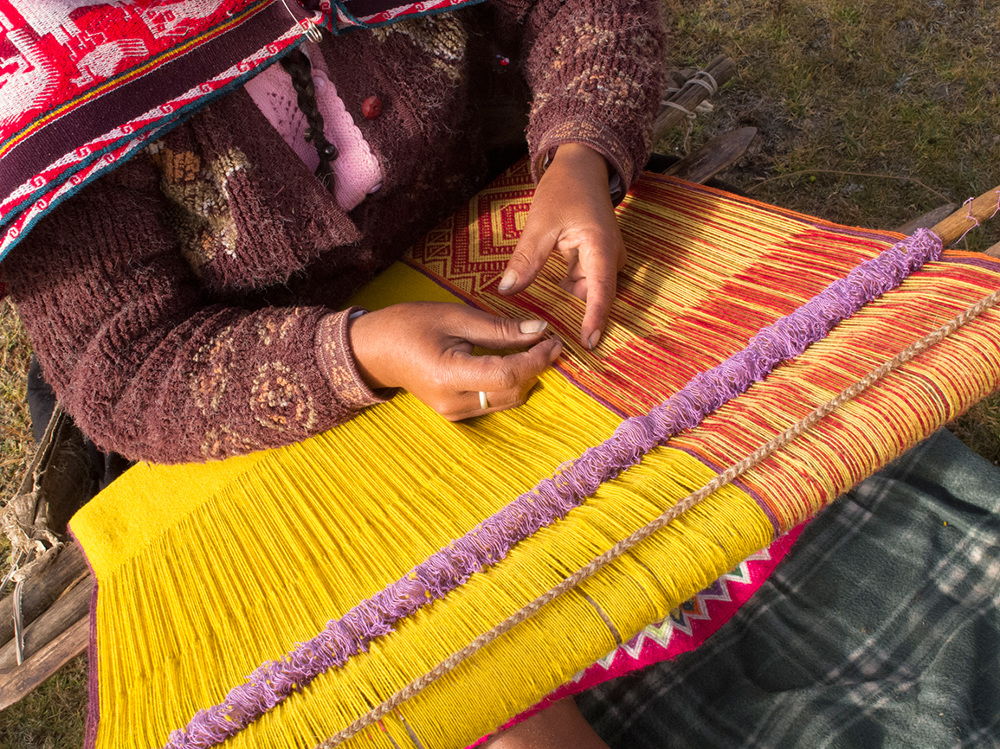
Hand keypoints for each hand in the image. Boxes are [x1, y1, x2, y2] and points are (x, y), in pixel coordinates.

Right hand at [348, 302, 561, 420]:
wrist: (375, 350)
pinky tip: (515, 362)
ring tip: (536, 349)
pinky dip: (511, 383)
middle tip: (549, 340)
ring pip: (508, 401)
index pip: (507, 374)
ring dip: (527, 377)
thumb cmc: (409, 325)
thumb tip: (539, 330)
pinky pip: (496, 402)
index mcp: (449, 375)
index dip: (536, 359)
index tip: (553, 340)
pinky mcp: (457, 414)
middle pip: (512, 391)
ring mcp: (454, 412)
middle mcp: (453, 402)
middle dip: (536, 368)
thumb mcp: (455, 317)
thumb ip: (499, 328)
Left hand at [498, 143, 626, 349]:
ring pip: (591, 290)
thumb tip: (506, 290)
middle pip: (599, 295)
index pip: (601, 290)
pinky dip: (571, 289)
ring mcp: (606, 258)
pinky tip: (554, 296)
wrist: (582, 167)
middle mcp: (610, 256)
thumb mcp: (540, 223)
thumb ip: (526, 258)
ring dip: (573, 302)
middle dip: (583, 317)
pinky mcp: (598, 258)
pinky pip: (586, 282)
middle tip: (560, 341)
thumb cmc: (564, 189)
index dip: (596, 319)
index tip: (589, 343)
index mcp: (601, 246)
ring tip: (552, 320)